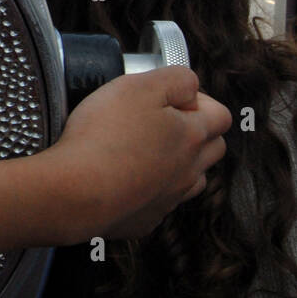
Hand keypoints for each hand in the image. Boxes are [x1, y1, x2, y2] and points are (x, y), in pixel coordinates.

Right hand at [48, 65, 229, 242]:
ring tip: (145, 151)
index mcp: (191, 136)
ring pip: (191, 179)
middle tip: (161, 122)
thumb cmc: (103, 137)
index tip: (173, 98)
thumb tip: (191, 87)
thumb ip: (176, 78)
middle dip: (196, 132)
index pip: (220, 115)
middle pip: (213, 149)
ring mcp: (168, 198)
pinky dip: (148, 189)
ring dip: (178, 163)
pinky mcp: (145, 218)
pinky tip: (123, 179)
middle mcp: (188, 170)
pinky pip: (158, 202)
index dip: (200, 101)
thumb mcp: (139, 86)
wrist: (76, 193)